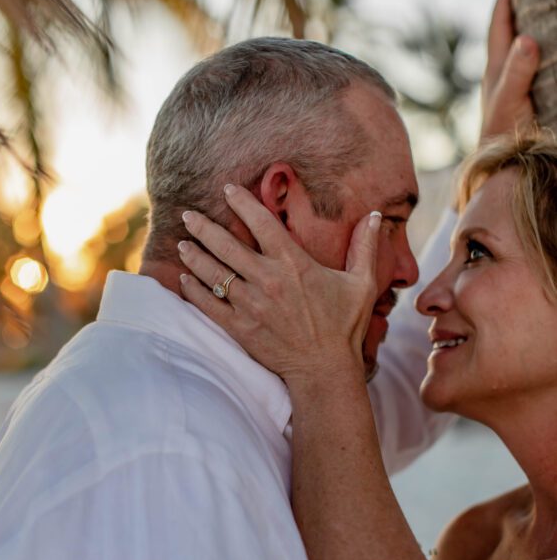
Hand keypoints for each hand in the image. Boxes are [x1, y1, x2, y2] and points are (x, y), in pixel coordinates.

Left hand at [178, 184, 381, 385]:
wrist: (325, 370)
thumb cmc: (344, 326)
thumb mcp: (362, 284)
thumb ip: (365, 247)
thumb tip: (376, 215)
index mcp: (294, 264)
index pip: (262, 224)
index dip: (242, 203)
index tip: (227, 189)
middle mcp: (268, 280)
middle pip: (227, 245)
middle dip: (204, 227)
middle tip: (188, 215)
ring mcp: (251, 305)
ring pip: (213, 273)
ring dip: (194, 256)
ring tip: (182, 244)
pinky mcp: (240, 327)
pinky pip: (208, 305)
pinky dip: (193, 290)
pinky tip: (183, 279)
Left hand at [480, 0, 539, 142]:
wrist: (506, 167)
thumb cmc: (503, 133)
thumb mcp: (510, 99)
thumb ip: (517, 71)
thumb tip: (525, 38)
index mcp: (495, 69)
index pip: (498, 28)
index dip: (504, 4)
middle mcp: (502, 75)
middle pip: (510, 36)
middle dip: (520, 13)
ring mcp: (514, 88)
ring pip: (522, 52)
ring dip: (532, 34)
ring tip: (546, 16)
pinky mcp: (526, 100)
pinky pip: (534, 70)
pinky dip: (542, 56)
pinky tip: (552, 54)